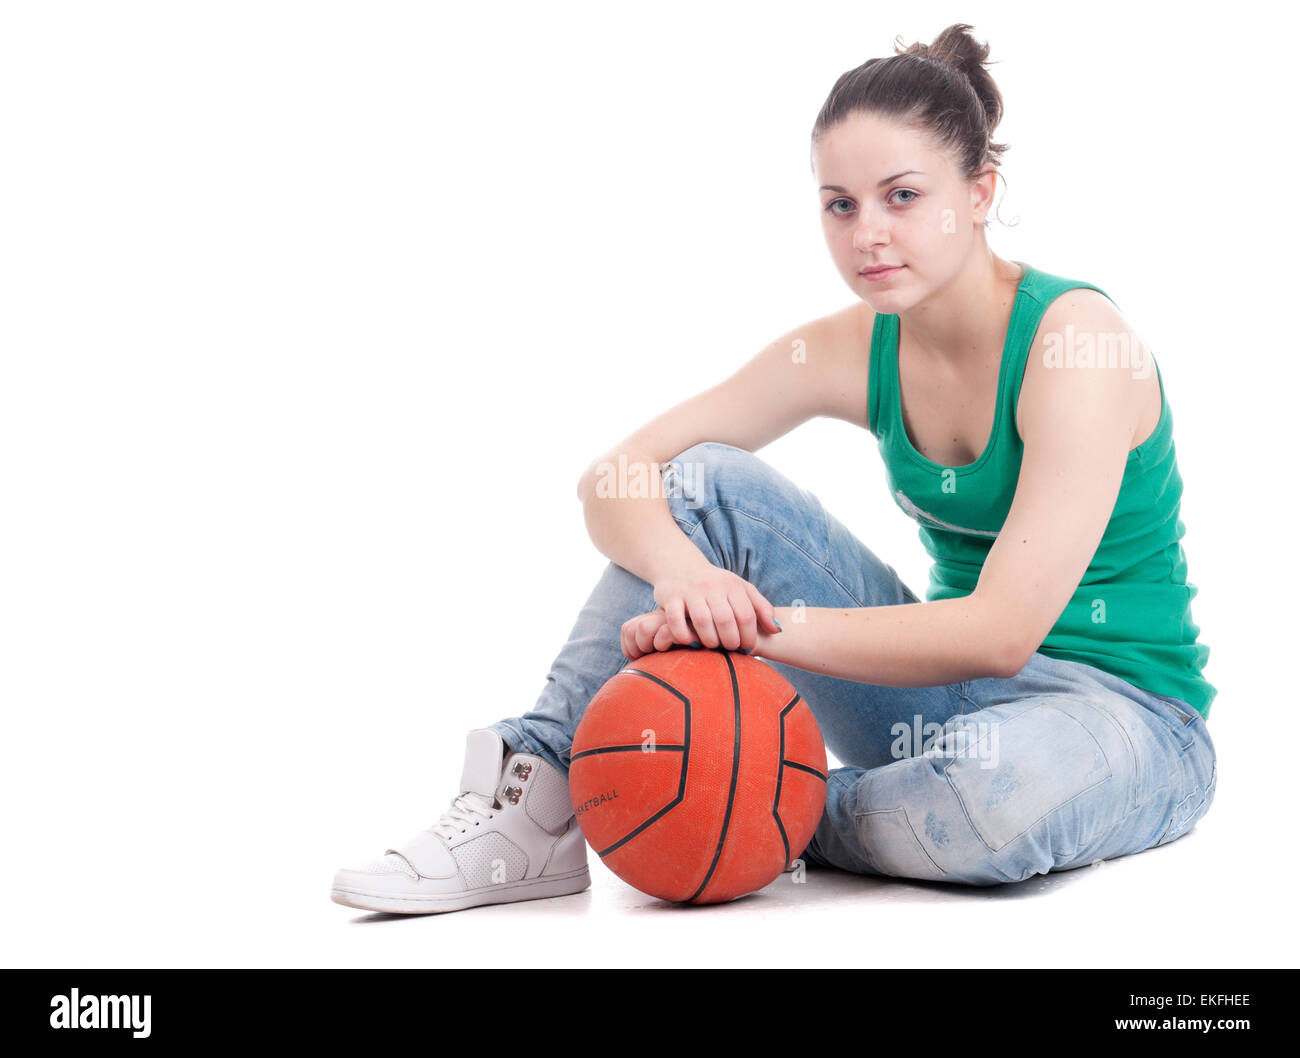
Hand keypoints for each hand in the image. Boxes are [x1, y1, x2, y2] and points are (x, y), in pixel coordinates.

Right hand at [620, 562, 781, 658]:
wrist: (680, 565)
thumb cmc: (716, 585)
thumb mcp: (741, 590)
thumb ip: (761, 608)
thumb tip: (777, 630)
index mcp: (732, 585)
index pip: (746, 615)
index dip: (749, 636)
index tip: (747, 648)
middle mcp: (711, 586)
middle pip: (725, 620)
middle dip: (730, 641)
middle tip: (730, 649)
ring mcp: (690, 591)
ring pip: (702, 621)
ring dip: (710, 640)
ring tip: (713, 646)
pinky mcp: (670, 597)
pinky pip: (675, 620)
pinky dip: (683, 635)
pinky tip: (690, 641)